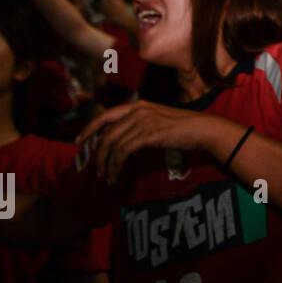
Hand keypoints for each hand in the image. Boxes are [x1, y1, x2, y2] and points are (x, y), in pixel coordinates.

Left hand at [76, 101, 234, 184]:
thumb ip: (139, 127)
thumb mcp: (157, 121)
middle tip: (95, 169)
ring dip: (106, 164)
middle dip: (97, 153)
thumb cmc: (183, 127)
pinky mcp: (148, 134)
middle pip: (106, 133)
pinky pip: (123, 152)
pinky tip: (116, 174)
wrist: (201, 128)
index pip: (105, 115)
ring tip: (107, 177)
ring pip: (112, 144)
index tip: (80, 141)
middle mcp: (137, 111)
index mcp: (137, 105)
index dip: (89, 128)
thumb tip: (123, 145)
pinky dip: (116, 165)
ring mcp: (142, 122)